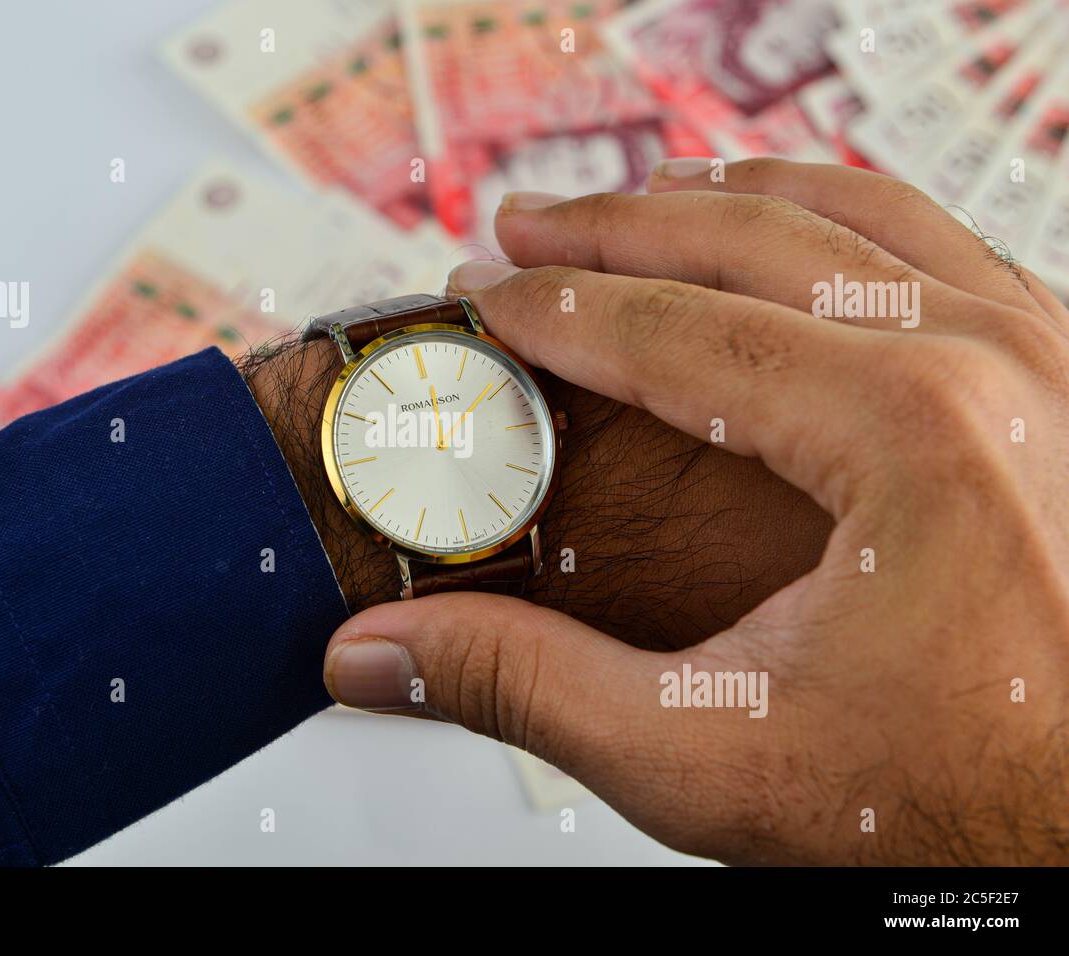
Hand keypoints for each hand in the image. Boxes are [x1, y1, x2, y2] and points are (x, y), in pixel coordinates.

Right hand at [321, 159, 1068, 864]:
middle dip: (614, 226)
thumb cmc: (969, 798)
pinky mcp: (1065, 367)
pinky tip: (785, 232)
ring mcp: (1047, 350)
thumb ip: (527, 688)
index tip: (483, 298)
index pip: (676, 330)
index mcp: (912, 432)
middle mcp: (995, 362)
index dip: (555, 310)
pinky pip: (932, 240)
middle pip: (755, 234)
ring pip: (852, 210)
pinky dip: (832, 217)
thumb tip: (380, 655)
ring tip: (633, 200)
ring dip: (721, 196)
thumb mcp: (710, 757)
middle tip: (523, 227)